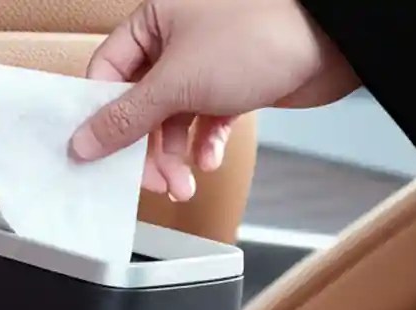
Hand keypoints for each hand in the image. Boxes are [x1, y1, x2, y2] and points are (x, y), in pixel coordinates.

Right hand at [70, 0, 359, 200]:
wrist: (330, 44)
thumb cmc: (259, 36)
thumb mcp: (178, 82)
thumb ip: (127, 117)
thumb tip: (85, 142)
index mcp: (153, 20)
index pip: (107, 73)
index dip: (100, 116)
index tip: (96, 154)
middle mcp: (176, 39)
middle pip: (141, 104)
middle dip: (147, 148)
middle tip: (151, 180)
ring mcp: (206, 64)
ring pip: (174, 119)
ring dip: (175, 156)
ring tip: (182, 182)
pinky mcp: (232, 86)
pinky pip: (205, 122)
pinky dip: (205, 145)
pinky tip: (210, 159)